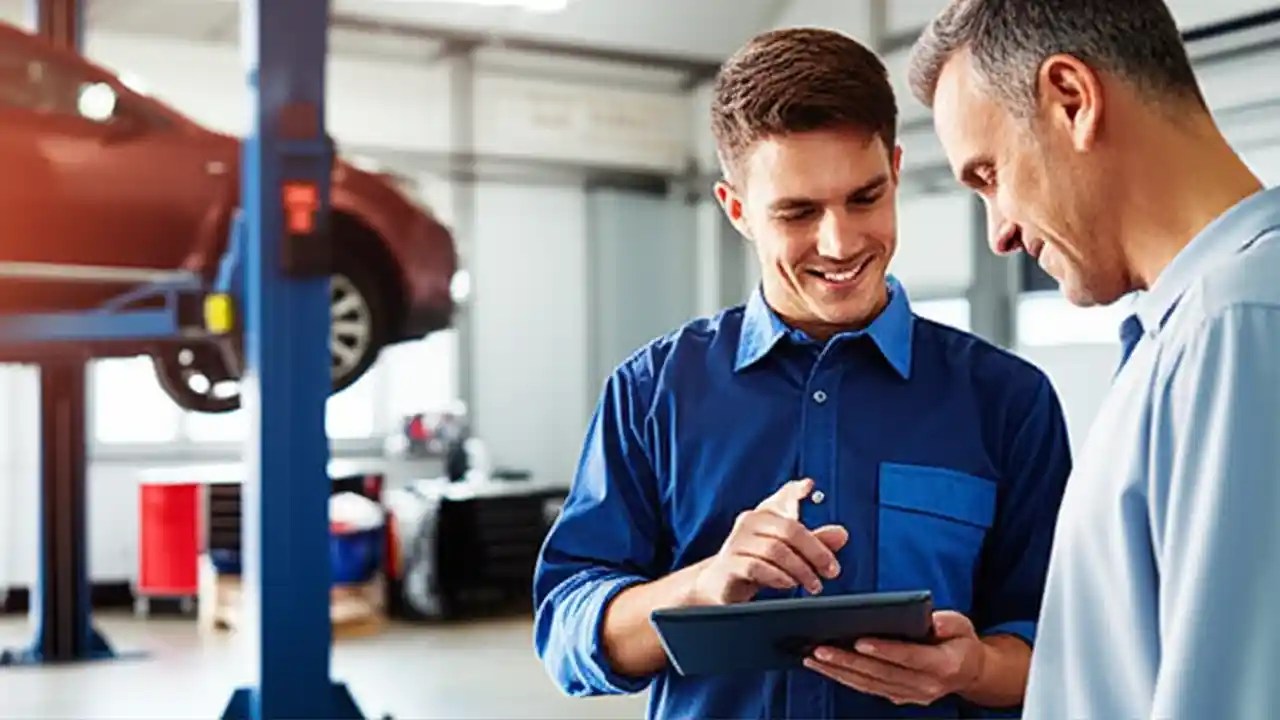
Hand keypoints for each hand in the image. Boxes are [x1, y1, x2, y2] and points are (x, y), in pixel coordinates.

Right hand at [690, 478, 848, 605]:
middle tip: (831, 571)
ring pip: (775, 550)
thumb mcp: (787, 553)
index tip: (809, 486)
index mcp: (764, 516)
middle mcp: (749, 523)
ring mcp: (736, 543)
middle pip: (788, 529)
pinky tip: (789, 584)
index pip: (781, 498)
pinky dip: (777, 576)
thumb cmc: (755, 564)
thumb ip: (814, 543)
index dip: (794, 491)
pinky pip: (756, 567)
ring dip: (800, 569)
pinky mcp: (728, 565)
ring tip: (813, 584)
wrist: (719, 587)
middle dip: (815, 551)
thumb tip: (842, 534)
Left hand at [803, 611, 985, 706]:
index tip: (858, 641)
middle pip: (880, 674)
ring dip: (838, 672)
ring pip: (868, 684)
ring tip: (813, 658)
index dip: (884, 650)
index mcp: (943, 666)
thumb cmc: (961, 642)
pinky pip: (867, 688)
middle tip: (820, 649)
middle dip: (848, 662)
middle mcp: (925, 686)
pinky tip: (824, 667)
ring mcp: (910, 696)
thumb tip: (929, 618)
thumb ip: (947, 622)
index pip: (908, 658)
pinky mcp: (897, 697)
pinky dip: (844, 678)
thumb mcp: (963, 626)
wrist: (969, 672)